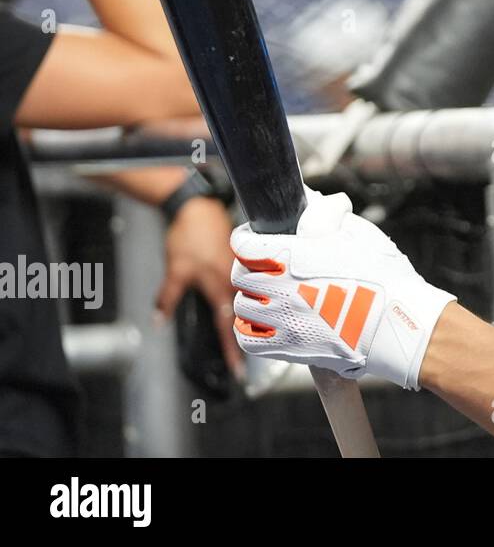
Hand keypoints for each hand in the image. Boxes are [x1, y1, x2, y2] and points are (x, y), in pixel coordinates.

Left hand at [154, 196, 244, 380]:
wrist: (198, 207)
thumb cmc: (189, 234)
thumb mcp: (175, 269)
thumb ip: (168, 297)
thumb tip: (159, 321)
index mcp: (221, 286)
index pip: (228, 327)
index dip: (232, 350)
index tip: (239, 371)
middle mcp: (237, 281)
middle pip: (244, 317)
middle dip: (247, 340)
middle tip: (245, 362)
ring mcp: (242, 271)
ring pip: (247, 302)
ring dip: (248, 320)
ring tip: (249, 338)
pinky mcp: (242, 262)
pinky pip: (246, 287)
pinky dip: (246, 299)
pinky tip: (244, 304)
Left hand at [230, 188, 455, 388]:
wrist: (398, 325)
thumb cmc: (385, 280)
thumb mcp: (361, 235)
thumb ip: (333, 216)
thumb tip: (321, 201)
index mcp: (294, 256)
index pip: (244, 243)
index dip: (246, 235)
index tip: (251, 234)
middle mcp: (281, 288)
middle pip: (240, 275)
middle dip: (249, 266)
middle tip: (264, 265)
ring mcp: (283, 320)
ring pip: (244, 307)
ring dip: (254, 298)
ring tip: (270, 295)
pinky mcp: (289, 348)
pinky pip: (249, 339)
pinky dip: (252, 329)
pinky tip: (268, 322)